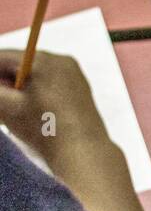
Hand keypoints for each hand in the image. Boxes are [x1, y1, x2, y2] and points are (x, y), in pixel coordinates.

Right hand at [0, 50, 110, 164]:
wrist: (82, 152)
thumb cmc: (43, 128)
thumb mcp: (5, 107)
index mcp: (44, 60)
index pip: (3, 57)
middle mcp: (62, 61)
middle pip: (20, 66)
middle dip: (3, 82)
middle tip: (1, 102)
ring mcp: (74, 75)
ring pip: (34, 77)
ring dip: (17, 89)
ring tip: (10, 109)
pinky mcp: (80, 90)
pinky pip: (49, 85)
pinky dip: (34, 95)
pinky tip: (28, 113)